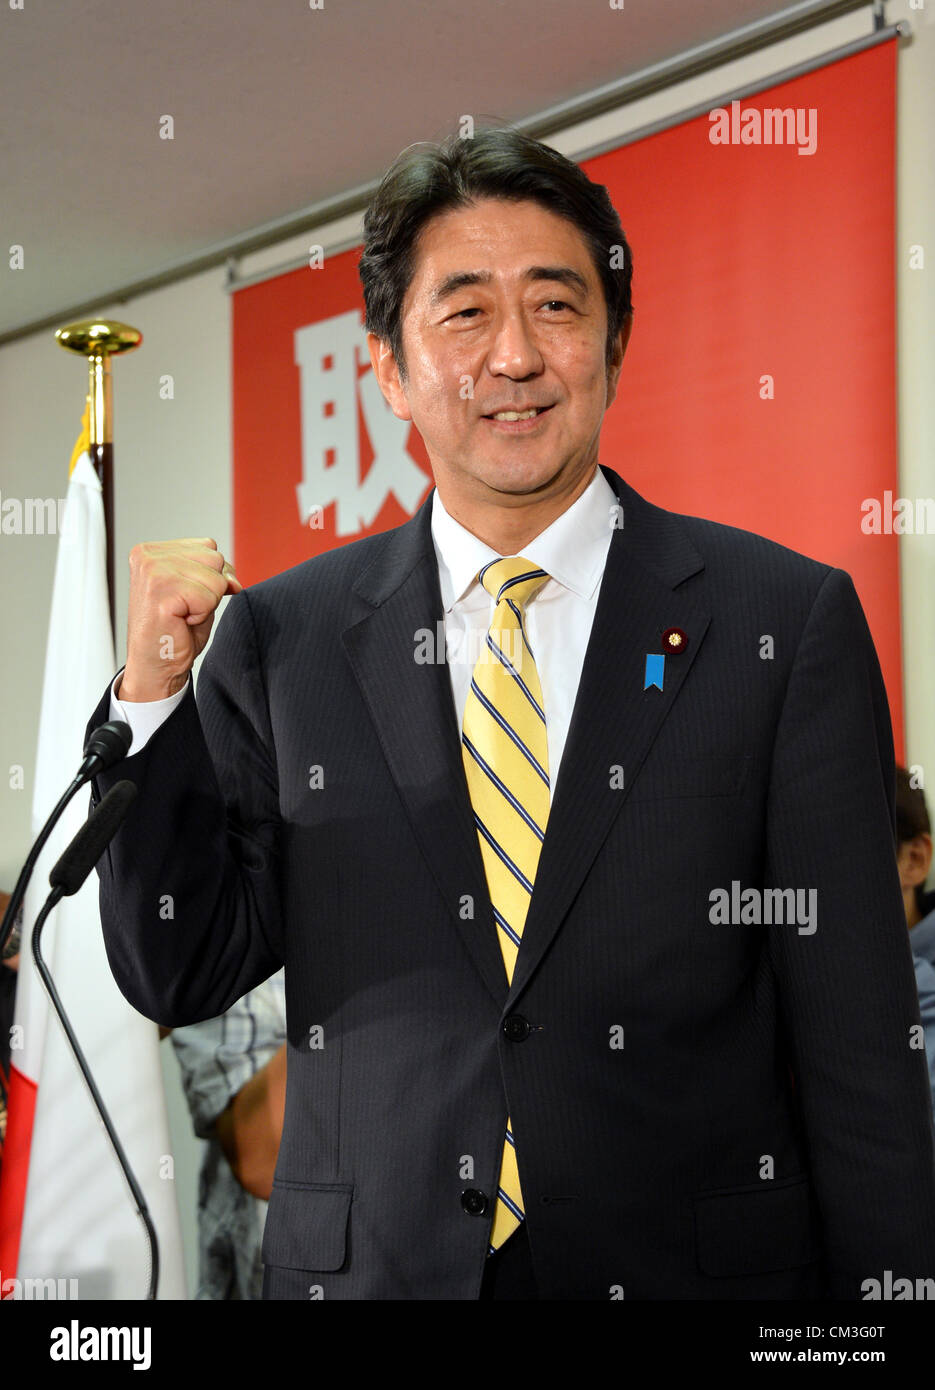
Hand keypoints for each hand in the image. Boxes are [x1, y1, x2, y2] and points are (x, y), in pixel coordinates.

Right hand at [118, 538, 242, 701]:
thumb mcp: (199, 592)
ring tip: (183, 615)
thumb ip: (214, 574)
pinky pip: (209, 597)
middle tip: (185, 609)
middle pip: (215, 559)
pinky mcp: (161, 593)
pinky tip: (181, 622)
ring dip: (207, 603)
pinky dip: (202, 614)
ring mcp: (152, 572)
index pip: (208, 546)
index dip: (211, 576)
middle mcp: (148, 556)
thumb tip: (234, 580)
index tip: (187, 597)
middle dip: (210, 589)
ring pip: (215, 578)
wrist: (155, 667)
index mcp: (151, 550)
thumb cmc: (174, 630)